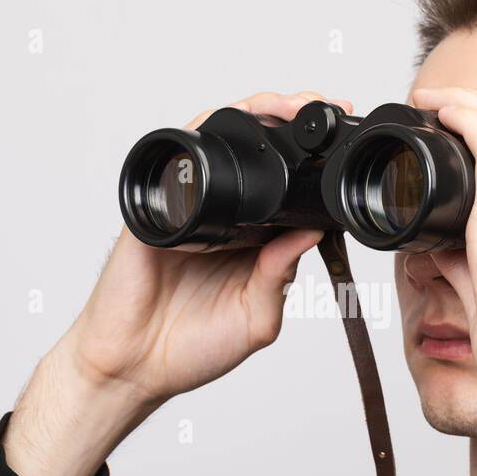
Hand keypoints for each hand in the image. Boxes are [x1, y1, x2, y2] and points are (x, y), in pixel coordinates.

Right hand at [5, 90, 352, 475]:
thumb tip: (314, 231)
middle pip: (257, 153)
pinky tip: (231, 130)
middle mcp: (225, 217)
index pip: (290, 189)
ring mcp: (189, 208)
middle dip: (289, 121)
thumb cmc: (191, 348)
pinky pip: (178, 161)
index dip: (316, 164)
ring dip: (253, 117)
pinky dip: (202, 136)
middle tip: (325, 108)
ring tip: (286, 107)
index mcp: (255, 242)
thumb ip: (280, 277)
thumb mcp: (256, 319)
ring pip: (219, 144)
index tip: (344, 142)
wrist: (132, 367)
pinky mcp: (156, 207)